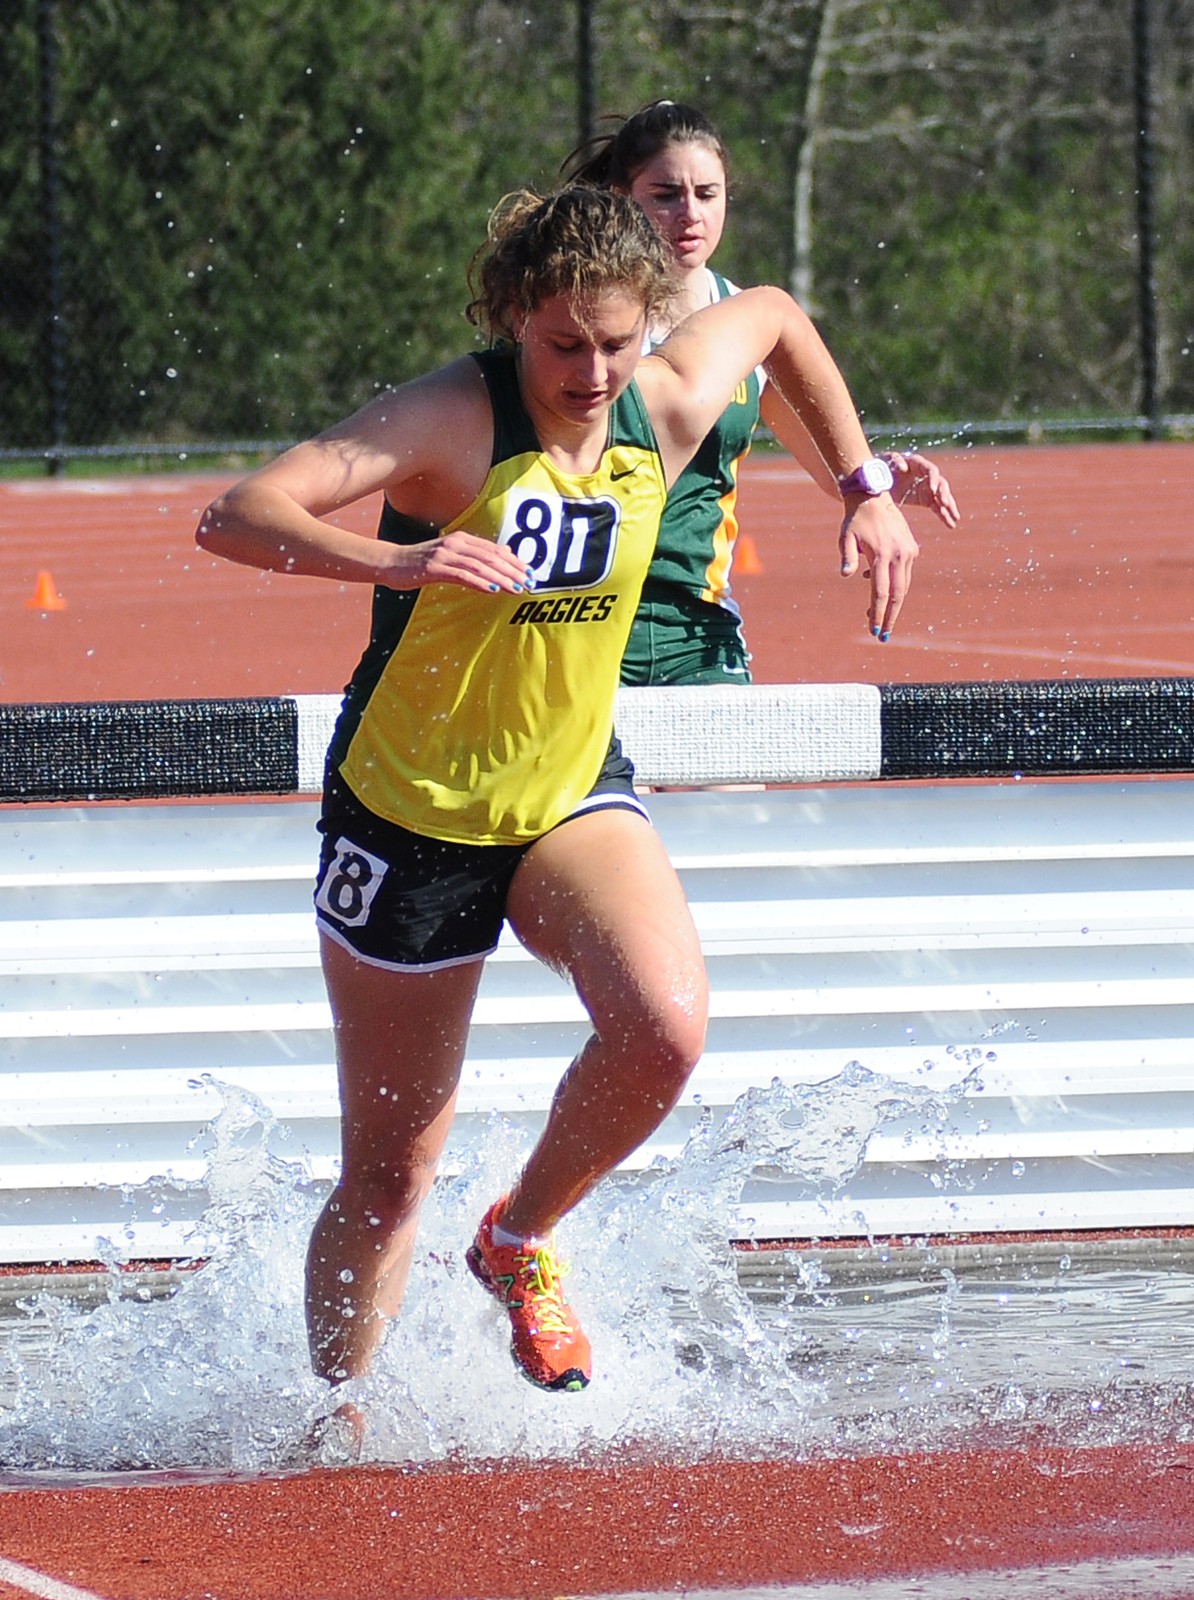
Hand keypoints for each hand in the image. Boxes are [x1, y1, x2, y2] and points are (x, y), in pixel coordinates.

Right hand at [384, 529, 531, 594]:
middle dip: (513, 571)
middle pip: (491, 557)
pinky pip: (462, 575)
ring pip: (480, 566)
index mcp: (462, 539)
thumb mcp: (451, 555)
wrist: (391, 563)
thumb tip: (504, 552)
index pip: (495, 550)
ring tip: (516, 588)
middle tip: (529, 583)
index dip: (515, 562)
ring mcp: (445, 555)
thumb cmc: (421, 562)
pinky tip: (492, 590)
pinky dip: (479, 582)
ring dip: (501, 578)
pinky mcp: (434, 568)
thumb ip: (476, 554)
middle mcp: (456, 543)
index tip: (531, 574)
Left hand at [839, 495, 919, 641]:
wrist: (873, 498)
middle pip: (897, 595)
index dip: (878, 614)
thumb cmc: (854, 520)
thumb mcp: (846, 537)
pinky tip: (879, 590)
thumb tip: (846, 575)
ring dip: (893, 604)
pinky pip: (904, 574)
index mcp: (882, 555)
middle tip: (882, 635)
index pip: (881, 593)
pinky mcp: (912, 549)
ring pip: (903, 586)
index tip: (874, 631)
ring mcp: (908, 552)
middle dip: (890, 617)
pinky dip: (895, 586)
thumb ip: (847, 557)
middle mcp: (899, 555)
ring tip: (879, 618)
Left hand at [882, 450, 959, 529]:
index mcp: (919, 464)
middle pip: (941, 484)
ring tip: (955, 518)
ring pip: (942, 498)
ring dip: (949, 508)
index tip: (933, 490)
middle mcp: (927, 476)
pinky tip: (950, 524)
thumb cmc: (884, 466)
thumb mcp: (886, 460)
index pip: (932, 471)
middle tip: (946, 504)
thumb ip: (895, 459)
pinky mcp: (926, 499)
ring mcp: (928, 488)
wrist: (879, 480)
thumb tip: (904, 467)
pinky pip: (938, 508)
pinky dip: (944, 516)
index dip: (934, 479)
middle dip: (944, 494)